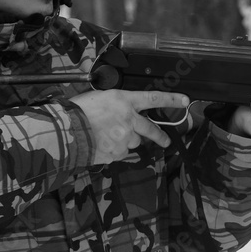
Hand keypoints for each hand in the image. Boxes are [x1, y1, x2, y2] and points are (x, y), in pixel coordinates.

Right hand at [70, 90, 189, 164]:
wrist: (66, 131)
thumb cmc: (78, 111)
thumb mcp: (100, 98)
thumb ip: (116, 105)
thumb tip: (122, 113)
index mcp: (124, 101)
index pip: (154, 98)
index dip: (172, 99)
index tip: (184, 101)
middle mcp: (129, 120)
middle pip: (152, 129)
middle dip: (160, 136)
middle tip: (165, 140)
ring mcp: (125, 138)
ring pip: (132, 142)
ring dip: (125, 141)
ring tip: (107, 137)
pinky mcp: (117, 153)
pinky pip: (120, 153)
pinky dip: (113, 150)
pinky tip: (100, 145)